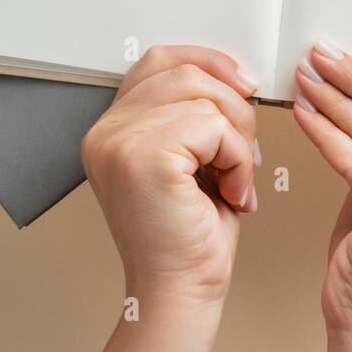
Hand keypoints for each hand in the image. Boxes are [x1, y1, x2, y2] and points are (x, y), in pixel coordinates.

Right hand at [82, 45, 261, 351]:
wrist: (180, 291)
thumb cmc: (189, 237)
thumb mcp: (190, 159)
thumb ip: (193, 114)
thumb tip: (232, 75)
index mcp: (111, 130)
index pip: (157, 61)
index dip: (206, 61)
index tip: (242, 82)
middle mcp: (106, 133)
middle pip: (185, 73)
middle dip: (234, 106)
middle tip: (245, 151)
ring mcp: (121, 142)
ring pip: (206, 97)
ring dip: (239, 138)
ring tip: (235, 177)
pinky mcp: (146, 158)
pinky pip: (214, 127)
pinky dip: (238, 158)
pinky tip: (232, 191)